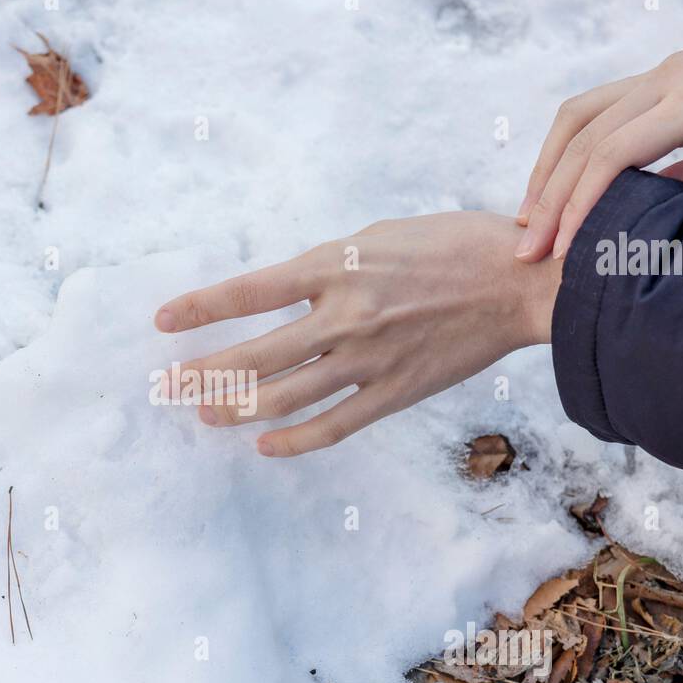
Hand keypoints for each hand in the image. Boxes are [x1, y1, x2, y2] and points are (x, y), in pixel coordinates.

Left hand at [154, 212, 561, 456]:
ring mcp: (368, 360)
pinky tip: (263, 444)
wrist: (520, 283)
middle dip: (203, 373)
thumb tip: (284, 295)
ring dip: (235, 408)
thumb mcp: (377, 238)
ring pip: (284, 396)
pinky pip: (331, 426)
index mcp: (337, 266)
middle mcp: (344, 316)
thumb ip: (328, 268)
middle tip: (165, 386)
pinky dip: (293, 440)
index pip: (249, 291)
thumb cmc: (451, 247)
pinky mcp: (393, 393)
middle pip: (255, 356)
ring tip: (203, 415)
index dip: (200, 308)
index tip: (162, 322)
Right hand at [515, 29, 682, 261]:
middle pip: (584, 140)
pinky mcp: (649, 78)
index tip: (565, 248)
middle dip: (551, 200)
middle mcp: (663, 81)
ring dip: (544, 172)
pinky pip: (587, 109)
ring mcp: (652, 75)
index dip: (582, 203)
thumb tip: (653, 205)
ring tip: (528, 220)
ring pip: (574, 119)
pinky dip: (560, 148)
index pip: (616, 152)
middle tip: (529, 252)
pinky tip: (551, 183)